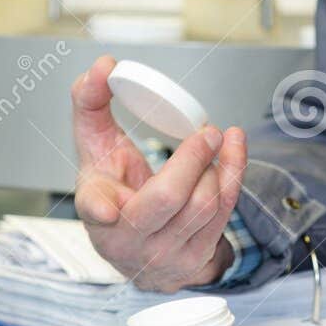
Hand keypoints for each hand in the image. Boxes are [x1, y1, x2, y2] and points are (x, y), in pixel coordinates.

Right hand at [71, 55, 246, 290]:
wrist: (139, 248)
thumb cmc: (114, 190)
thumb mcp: (97, 149)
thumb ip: (92, 105)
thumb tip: (104, 65)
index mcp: (95, 207)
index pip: (92, 206)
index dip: (98, 206)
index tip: (107, 206)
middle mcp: (127, 239)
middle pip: (168, 198)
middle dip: (193, 159)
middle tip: (206, 132)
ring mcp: (163, 254)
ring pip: (202, 205)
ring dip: (215, 166)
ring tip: (213, 142)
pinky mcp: (195, 260)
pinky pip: (223, 214)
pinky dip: (233, 175)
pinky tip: (233, 151)